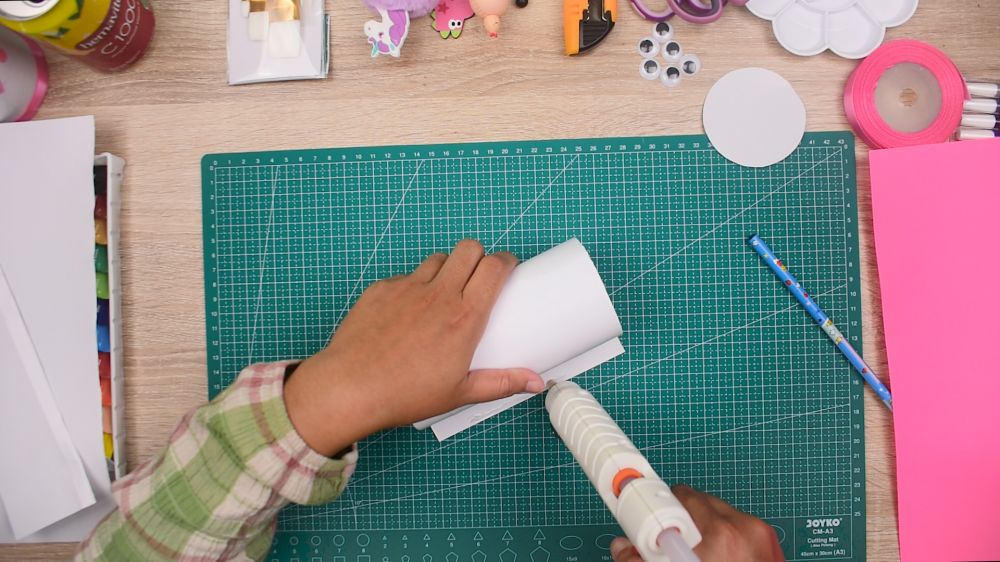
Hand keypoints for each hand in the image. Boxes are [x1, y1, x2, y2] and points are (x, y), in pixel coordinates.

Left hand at [284, 240, 544, 455]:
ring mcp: (407, 287)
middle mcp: (438, 294)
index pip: (494, 267)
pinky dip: (413, 286)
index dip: (506, 261)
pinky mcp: (381, 289)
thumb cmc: (404, 394)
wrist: (350, 388)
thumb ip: (501, 383)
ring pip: (437, 258)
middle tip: (479, 275)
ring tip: (444, 292)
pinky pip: (405, 276)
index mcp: (464, 317)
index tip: (508, 268)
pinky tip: (408, 311)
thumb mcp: (460, 393)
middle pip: (469, 248)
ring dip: (447, 268)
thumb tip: (534, 382)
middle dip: (479, 255)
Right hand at [611, 485, 785, 561]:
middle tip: (673, 543)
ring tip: (696, 553)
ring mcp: (758, 533)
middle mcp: (742, 529)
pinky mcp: (767, 538)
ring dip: (702, 525)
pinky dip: (724, 534)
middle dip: (680, 519)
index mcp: (719, 537)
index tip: (653, 522)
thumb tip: (624, 548)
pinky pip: (736, 522)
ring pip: (717, 510)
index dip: (661, 509)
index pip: (678, 498)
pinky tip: (717, 555)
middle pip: (697, 501)